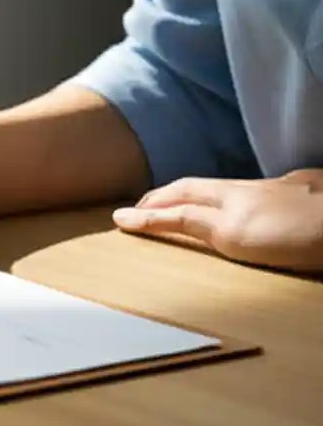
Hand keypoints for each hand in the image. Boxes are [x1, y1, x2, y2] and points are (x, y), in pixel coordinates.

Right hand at [112, 170, 322, 272]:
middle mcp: (249, 191)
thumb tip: (144, 212)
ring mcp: (278, 192)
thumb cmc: (296, 235)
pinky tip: (247, 208)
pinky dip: (234, 201)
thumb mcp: (234, 233)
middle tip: (141, 209)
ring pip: (225, 191)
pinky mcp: (304, 196)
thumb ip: (191, 221)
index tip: (120, 218)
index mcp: (228, 200)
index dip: (148, 211)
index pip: (178, 202)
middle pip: (197, 190)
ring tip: (180, 208)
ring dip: (196, 197)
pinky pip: (256, 197)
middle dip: (165, 197)